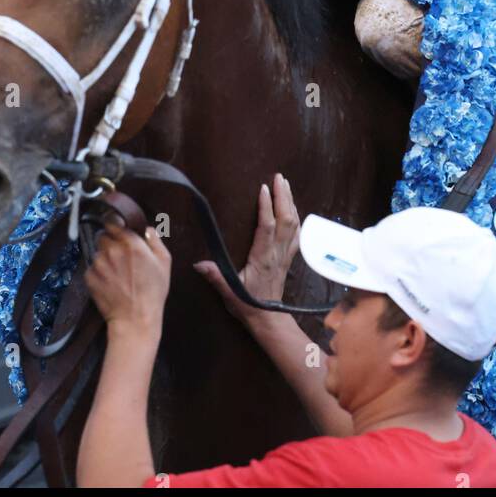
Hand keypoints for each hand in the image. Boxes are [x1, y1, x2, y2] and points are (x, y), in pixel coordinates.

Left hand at [84, 220, 170, 338]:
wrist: (135, 319)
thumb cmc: (153, 292)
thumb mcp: (164, 262)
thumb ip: (155, 240)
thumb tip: (146, 229)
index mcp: (131, 243)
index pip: (113, 222)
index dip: (114, 226)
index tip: (117, 230)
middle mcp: (112, 250)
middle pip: (102, 236)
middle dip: (109, 242)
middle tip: (118, 254)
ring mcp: (98, 264)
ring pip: (96, 252)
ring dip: (103, 257)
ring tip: (114, 271)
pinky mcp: (89, 277)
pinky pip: (91, 267)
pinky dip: (97, 272)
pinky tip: (108, 281)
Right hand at [194, 173, 299, 324]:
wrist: (268, 319)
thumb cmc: (247, 305)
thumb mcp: (229, 292)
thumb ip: (216, 276)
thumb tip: (198, 264)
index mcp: (262, 258)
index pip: (267, 228)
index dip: (266, 207)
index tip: (263, 188)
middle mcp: (277, 253)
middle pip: (285, 220)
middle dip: (283, 196)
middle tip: (279, 177)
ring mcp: (285, 255)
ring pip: (293, 224)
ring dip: (290, 202)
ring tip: (286, 184)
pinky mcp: (288, 257)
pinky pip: (296, 233)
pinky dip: (296, 217)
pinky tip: (293, 207)